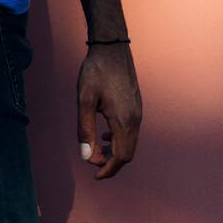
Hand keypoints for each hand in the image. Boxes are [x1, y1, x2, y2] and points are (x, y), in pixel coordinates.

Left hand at [77, 44, 141, 178]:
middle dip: (111, 163)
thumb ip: (85, 129)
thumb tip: (86, 156)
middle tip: (93, 162)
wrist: (111, 46)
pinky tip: (105, 133)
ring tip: (97, 149)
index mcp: (124, 120)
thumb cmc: (96, 71)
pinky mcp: (136, 104)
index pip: (120, 157)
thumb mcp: (85, 100)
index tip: (94, 175)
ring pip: (130, 142)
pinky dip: (119, 139)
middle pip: (127, 153)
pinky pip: (131, 131)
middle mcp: (135, 118)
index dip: (108, 169)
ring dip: (115, 151)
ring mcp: (138, 111)